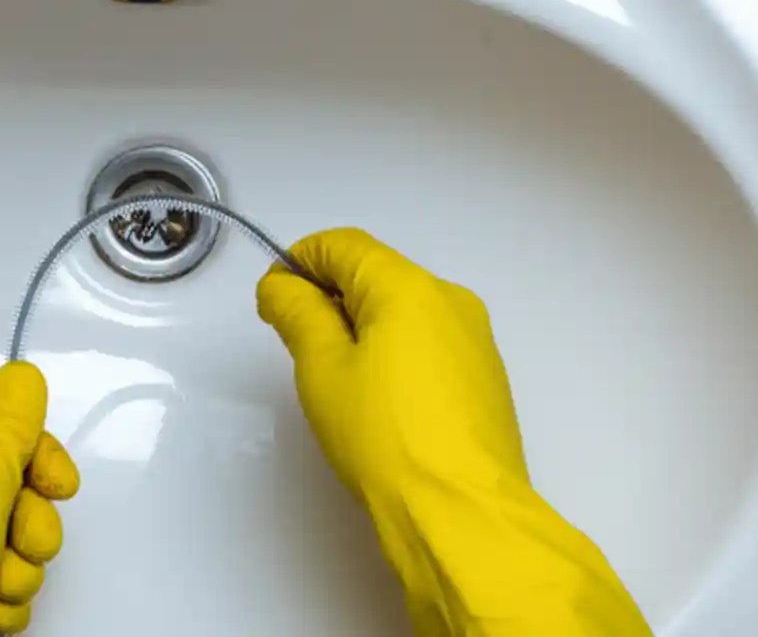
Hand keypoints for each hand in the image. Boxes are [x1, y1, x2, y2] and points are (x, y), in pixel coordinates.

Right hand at [257, 228, 648, 634]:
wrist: (460, 512)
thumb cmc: (384, 437)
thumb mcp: (322, 369)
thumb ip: (298, 313)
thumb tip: (282, 285)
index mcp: (410, 287)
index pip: (343, 245)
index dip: (298, 262)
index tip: (273, 301)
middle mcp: (451, 301)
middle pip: (376, 274)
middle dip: (329, 296)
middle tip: (296, 344)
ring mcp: (475, 340)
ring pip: (404, 311)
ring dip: (361, 327)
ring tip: (336, 380)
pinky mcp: (485, 378)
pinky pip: (428, 344)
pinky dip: (393, 353)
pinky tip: (377, 401)